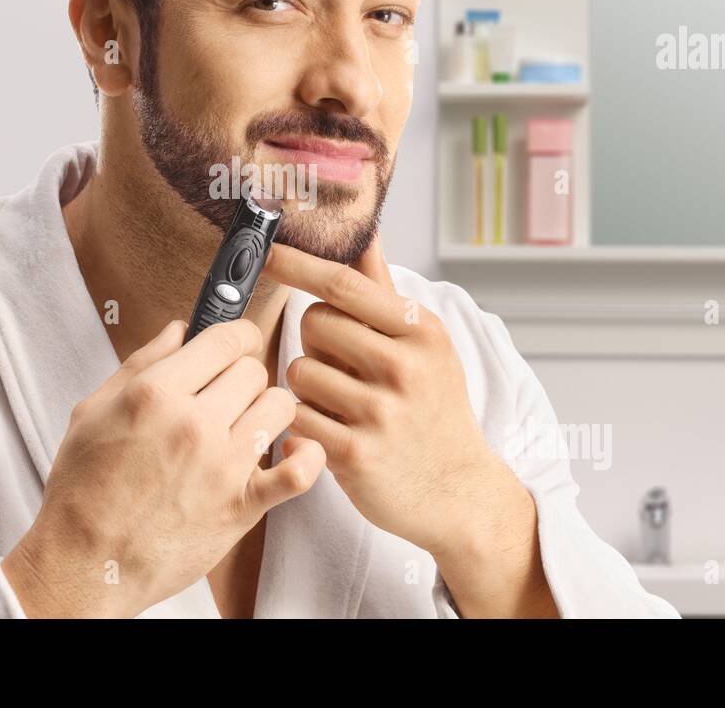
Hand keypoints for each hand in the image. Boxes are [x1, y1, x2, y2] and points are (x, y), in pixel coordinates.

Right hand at [2, 317, 325, 617]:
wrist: (84, 564)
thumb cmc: (82, 490)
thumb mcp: (93, 411)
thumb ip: (141, 362)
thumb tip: (179, 328)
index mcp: (154, 394)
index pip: (224, 338)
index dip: (235, 334)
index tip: (236, 342)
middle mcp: (192, 425)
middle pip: (253, 369)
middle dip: (242, 375)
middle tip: (227, 393)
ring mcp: (222, 467)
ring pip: (280, 406)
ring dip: (267, 410)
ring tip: (247, 423)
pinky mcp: (242, 507)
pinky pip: (301, 471)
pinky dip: (306, 456)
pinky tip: (290, 452)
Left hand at [260, 233, 506, 558]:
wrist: (458, 492)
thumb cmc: (432, 410)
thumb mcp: (425, 346)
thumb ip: (385, 289)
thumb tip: (364, 232)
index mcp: (421, 331)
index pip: (344, 283)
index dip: (298, 263)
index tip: (266, 250)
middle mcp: (405, 367)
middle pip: (313, 322)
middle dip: (315, 340)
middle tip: (341, 365)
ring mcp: (381, 412)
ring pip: (300, 370)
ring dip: (308, 386)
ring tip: (340, 403)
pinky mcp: (355, 454)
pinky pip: (297, 416)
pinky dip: (303, 422)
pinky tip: (331, 431)